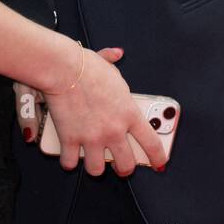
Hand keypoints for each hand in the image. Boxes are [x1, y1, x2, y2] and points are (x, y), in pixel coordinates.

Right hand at [37, 45, 168, 176]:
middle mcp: (113, 130)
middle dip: (124, 168)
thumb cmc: (87, 67)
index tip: (159, 163)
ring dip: (95, 167)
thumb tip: (116, 53)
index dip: (157, 157)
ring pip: (97, 170)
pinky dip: (68, 161)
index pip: (151, 143)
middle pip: (126, 165)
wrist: (64, 69)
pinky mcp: (70, 140)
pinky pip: (69, 162)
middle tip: (120, 165)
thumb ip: (113, 63)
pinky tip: (68, 156)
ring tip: (92, 160)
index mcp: (129, 114)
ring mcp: (92, 138)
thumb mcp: (108, 66)